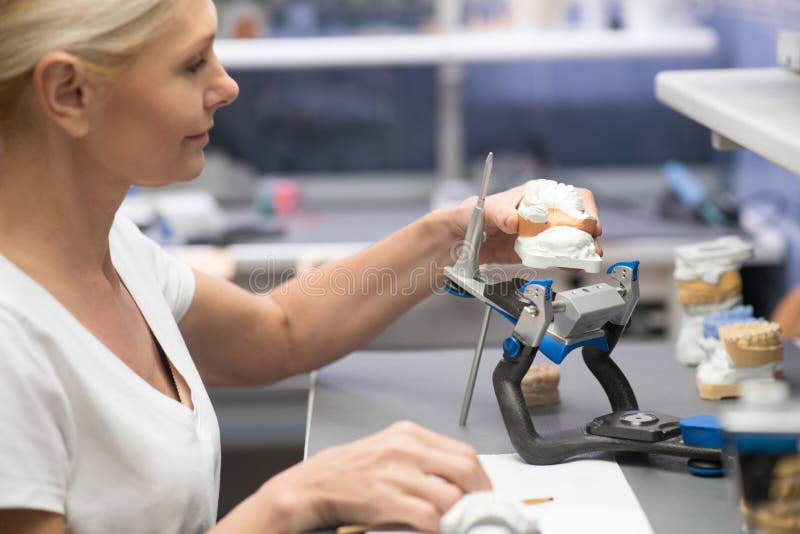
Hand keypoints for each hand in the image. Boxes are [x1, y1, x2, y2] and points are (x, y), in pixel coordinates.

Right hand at [257, 421, 490, 532]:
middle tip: (480, 512)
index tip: (484, 495)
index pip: (464, 452)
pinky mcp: (385, 498)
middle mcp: (404, 448)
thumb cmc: (351, 471)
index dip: (481, 479)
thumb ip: (423, 459)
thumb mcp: (390, 451)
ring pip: (451, 496)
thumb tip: (457, 479)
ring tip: (460, 524)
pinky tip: (438, 530)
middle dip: (480, 496)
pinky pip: (428, 516)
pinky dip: (440, 527)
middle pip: (465, 469)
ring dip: (461, 516)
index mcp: (409, 434)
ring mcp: (395, 473)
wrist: (313, 485)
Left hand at [448, 183, 602, 264]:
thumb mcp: (485, 209)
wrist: (458, 238)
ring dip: (580, 250)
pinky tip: (572, 266)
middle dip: (588, 234)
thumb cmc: (471, 214)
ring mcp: (540, 234)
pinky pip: (554, 257)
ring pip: (569, 240)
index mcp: (537, 195)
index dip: (586, 209)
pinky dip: (565, 262)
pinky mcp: (533, 252)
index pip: (573, 196)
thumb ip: (500, 214)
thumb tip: (514, 221)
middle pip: (577, 220)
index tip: (590, 225)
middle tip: (591, 248)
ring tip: (587, 260)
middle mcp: (544, 213)